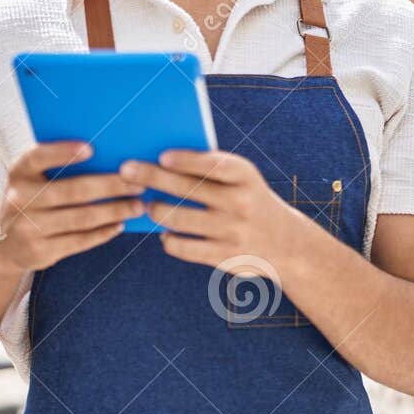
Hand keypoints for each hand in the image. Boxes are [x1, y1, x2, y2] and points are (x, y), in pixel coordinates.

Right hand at [0, 141, 145, 273]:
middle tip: (139, 182)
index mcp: (19, 173)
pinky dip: (104, 232)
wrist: (0, 243)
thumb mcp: (30, 178)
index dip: (62, 152)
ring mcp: (29, 228)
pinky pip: (80, 241)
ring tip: (138, 206)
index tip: (91, 148)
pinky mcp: (41, 252)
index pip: (38, 157)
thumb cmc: (29, 199)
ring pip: (82, 218)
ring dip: (115, 211)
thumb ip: (55, 165)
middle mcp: (20, 200)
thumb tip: (108, 154)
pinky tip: (121, 224)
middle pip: (73, 191)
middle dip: (111, 186)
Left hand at [121, 150, 302, 271]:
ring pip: (179, 220)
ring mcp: (232, 231)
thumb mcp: (243, 180)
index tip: (160, 156)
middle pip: (187, 189)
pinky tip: (166, 234)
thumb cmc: (250, 200)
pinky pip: (184, 247)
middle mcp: (240, 203)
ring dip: (157, 211)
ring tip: (149, 206)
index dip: (185, 160)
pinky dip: (169, 240)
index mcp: (245, 176)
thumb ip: (211, 169)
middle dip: (152, 178)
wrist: (287, 243)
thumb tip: (160, 160)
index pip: (212, 164)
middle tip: (126, 171)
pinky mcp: (224, 257)